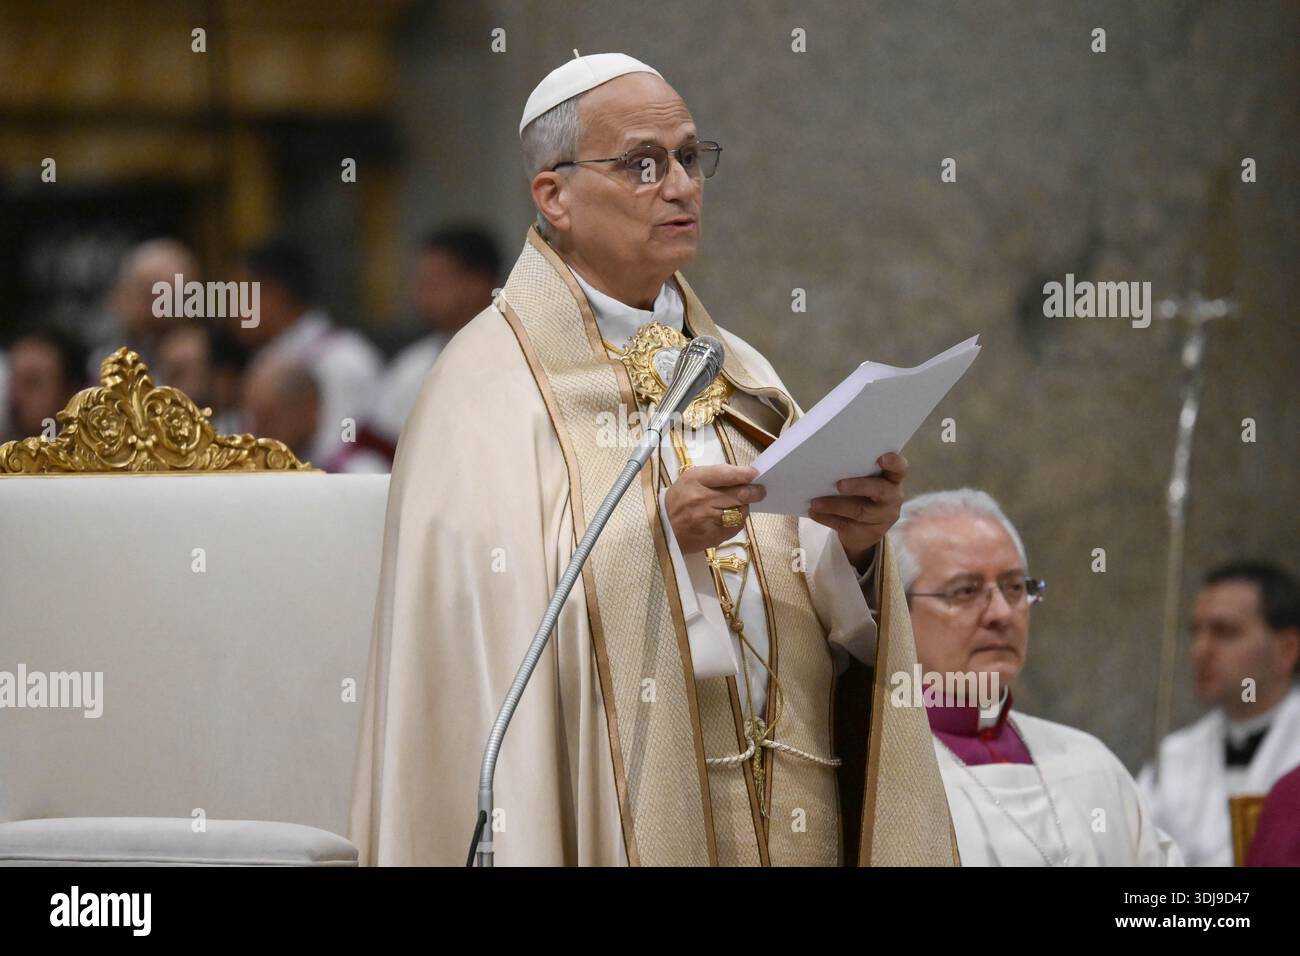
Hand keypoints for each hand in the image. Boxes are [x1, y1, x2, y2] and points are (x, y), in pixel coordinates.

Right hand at [665, 464, 765, 553]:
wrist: (664, 530)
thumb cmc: (679, 500)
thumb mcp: (690, 480)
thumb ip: (715, 475)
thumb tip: (742, 474)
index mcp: (695, 480)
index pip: (726, 474)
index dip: (744, 474)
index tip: (754, 474)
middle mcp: (702, 498)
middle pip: (740, 494)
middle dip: (755, 492)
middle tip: (760, 491)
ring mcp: (709, 519)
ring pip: (740, 511)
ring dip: (744, 507)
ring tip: (738, 505)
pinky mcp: (714, 535)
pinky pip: (736, 526)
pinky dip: (738, 521)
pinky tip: (730, 518)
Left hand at [807, 452, 907, 572]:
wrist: (864, 530)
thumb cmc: (862, 495)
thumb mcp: (865, 482)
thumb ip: (856, 473)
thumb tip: (826, 463)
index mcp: (892, 480)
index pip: (899, 469)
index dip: (893, 463)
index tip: (881, 458)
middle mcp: (892, 499)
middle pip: (880, 490)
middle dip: (859, 486)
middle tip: (839, 484)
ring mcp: (881, 518)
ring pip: (859, 511)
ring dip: (834, 505)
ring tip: (815, 502)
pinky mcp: (867, 533)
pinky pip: (845, 525)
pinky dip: (826, 518)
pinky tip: (813, 512)